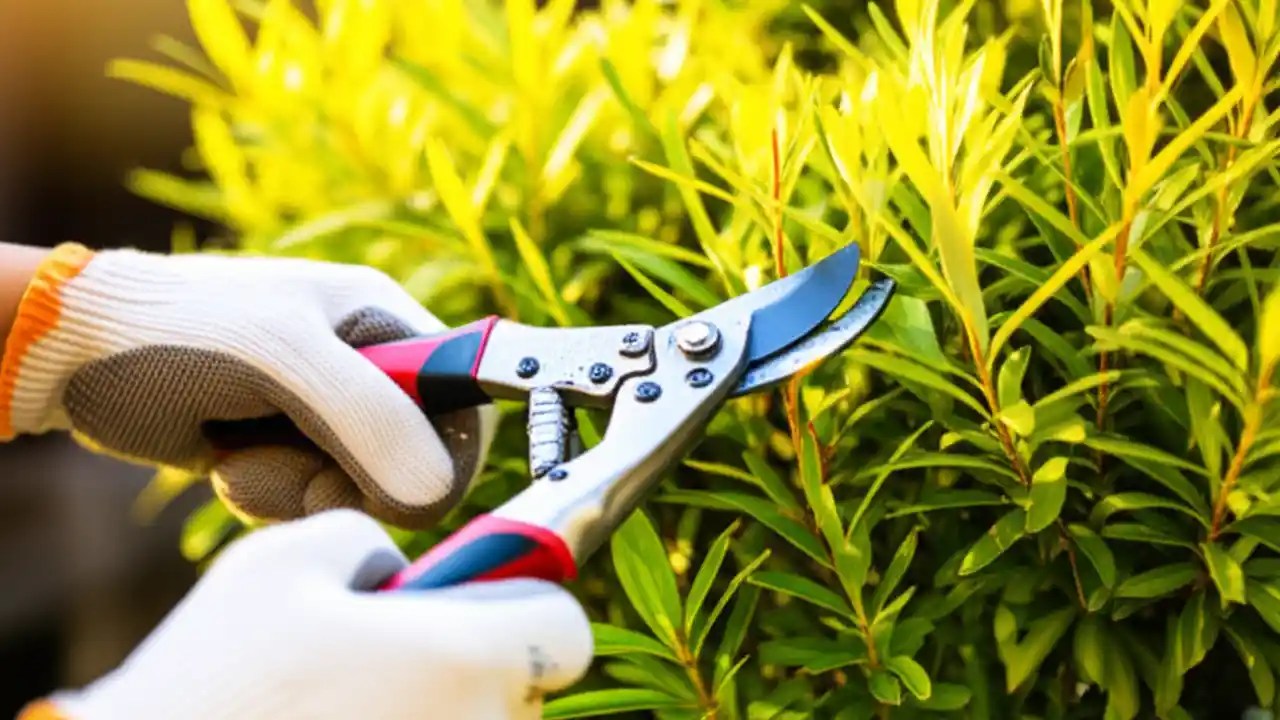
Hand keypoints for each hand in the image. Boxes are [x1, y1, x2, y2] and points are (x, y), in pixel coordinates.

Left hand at [0, 243, 494, 527]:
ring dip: (300, 491)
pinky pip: (318, 502)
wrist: (76, 356)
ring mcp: (330, 414)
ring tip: (244, 452)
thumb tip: (438, 492)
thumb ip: (367, 418)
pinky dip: (274, 497)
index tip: (398, 484)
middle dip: (354, 480)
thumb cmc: (177, 332)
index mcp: (385, 321)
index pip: (467, 403)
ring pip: (366, 492)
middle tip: (298, 467)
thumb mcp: (279, 358)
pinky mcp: (292, 451)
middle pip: (417, 462)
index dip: (445, 455)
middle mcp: (369, 368)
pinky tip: (231, 463)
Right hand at [35, 510, 592, 719]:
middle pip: (525, 685)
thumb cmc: (216, 680)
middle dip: (473, 660)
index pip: (566, 627)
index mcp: (464, 657)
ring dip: (440, 706)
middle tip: (385, 657)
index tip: (476, 606)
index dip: (524, 604)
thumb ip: (370, 538)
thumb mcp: (281, 562)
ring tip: (350, 701)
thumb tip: (402, 568)